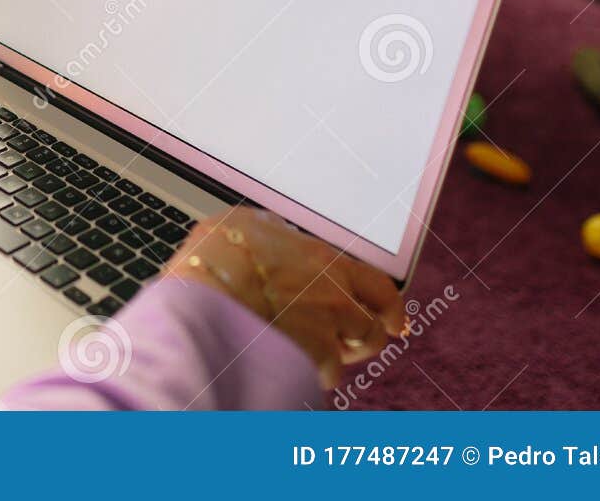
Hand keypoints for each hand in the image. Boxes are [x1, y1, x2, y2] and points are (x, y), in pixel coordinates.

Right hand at [166, 206, 405, 386]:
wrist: (205, 293)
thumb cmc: (216, 256)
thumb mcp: (244, 223)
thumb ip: (271, 229)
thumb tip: (273, 228)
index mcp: (323, 259)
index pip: (377, 286)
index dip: (389, 308)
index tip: (393, 321)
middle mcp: (334, 294)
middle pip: (373, 326)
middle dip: (366, 338)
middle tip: (351, 344)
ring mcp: (324, 328)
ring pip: (347, 355)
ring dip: (333, 357)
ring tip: (309, 355)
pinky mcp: (311, 359)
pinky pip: (322, 375)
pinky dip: (309, 374)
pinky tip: (288, 365)